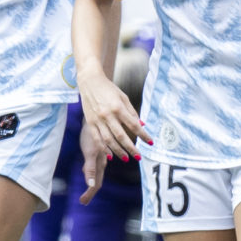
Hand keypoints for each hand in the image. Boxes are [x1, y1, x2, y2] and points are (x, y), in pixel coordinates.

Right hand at [77, 69, 147, 189]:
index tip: (150, 142)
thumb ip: (132, 112)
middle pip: (121, 136)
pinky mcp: (90, 123)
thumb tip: (142, 125)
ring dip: (118, 151)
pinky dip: (104, 148)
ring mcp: (97, 120)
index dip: (143, 135)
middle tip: (138, 156)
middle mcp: (107, 115)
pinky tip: (110, 155)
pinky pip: (97, 139)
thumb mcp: (123, 97)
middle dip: (131, 148)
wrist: (90, 82)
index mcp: (118, 107)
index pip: (133, 125)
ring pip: (108, 140)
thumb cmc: (109, 89)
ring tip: (126, 158)